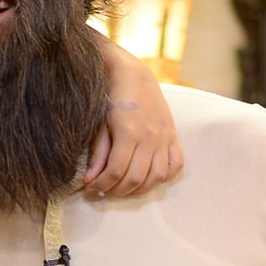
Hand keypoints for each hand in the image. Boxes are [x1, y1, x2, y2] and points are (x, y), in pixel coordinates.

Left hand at [84, 41, 183, 197]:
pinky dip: (165, 177)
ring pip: (157, 177)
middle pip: (136, 179)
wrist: (132, 75)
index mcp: (128, 133)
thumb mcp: (100, 124)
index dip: (102, 184)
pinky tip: (148, 176)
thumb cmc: (111, 98)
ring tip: (124, 186)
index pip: (116, 172)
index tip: (91, 186)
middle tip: (105, 188)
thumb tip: (90, 180)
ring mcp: (164, 137)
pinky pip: (176, 164)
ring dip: (139, 189)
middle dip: (117, 190)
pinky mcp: (172, 135)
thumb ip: (97, 154)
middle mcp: (149, 137)